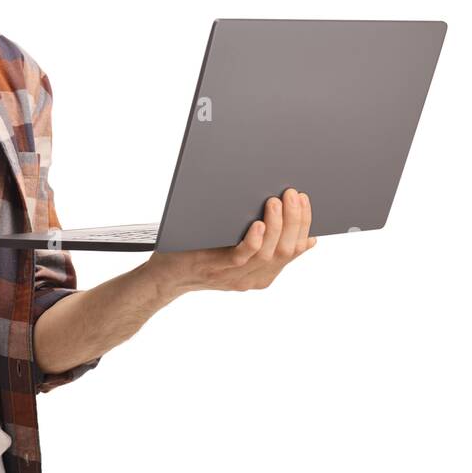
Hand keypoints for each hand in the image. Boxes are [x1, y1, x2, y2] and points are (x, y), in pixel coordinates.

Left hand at [143, 188, 316, 294]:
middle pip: (285, 250)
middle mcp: (252, 277)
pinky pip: (241, 256)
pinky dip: (252, 240)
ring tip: (277, 202)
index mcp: (263, 273)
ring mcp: (235, 275)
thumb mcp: (239, 250)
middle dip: (294, 220)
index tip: (305, 199)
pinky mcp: (216, 269)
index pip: (294, 249)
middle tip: (294, 195)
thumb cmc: (201, 253)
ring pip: (267, 253)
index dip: (303, 224)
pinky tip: (256, 223)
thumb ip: (268, 245)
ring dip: (276, 225)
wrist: (165, 275)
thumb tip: (306, 238)